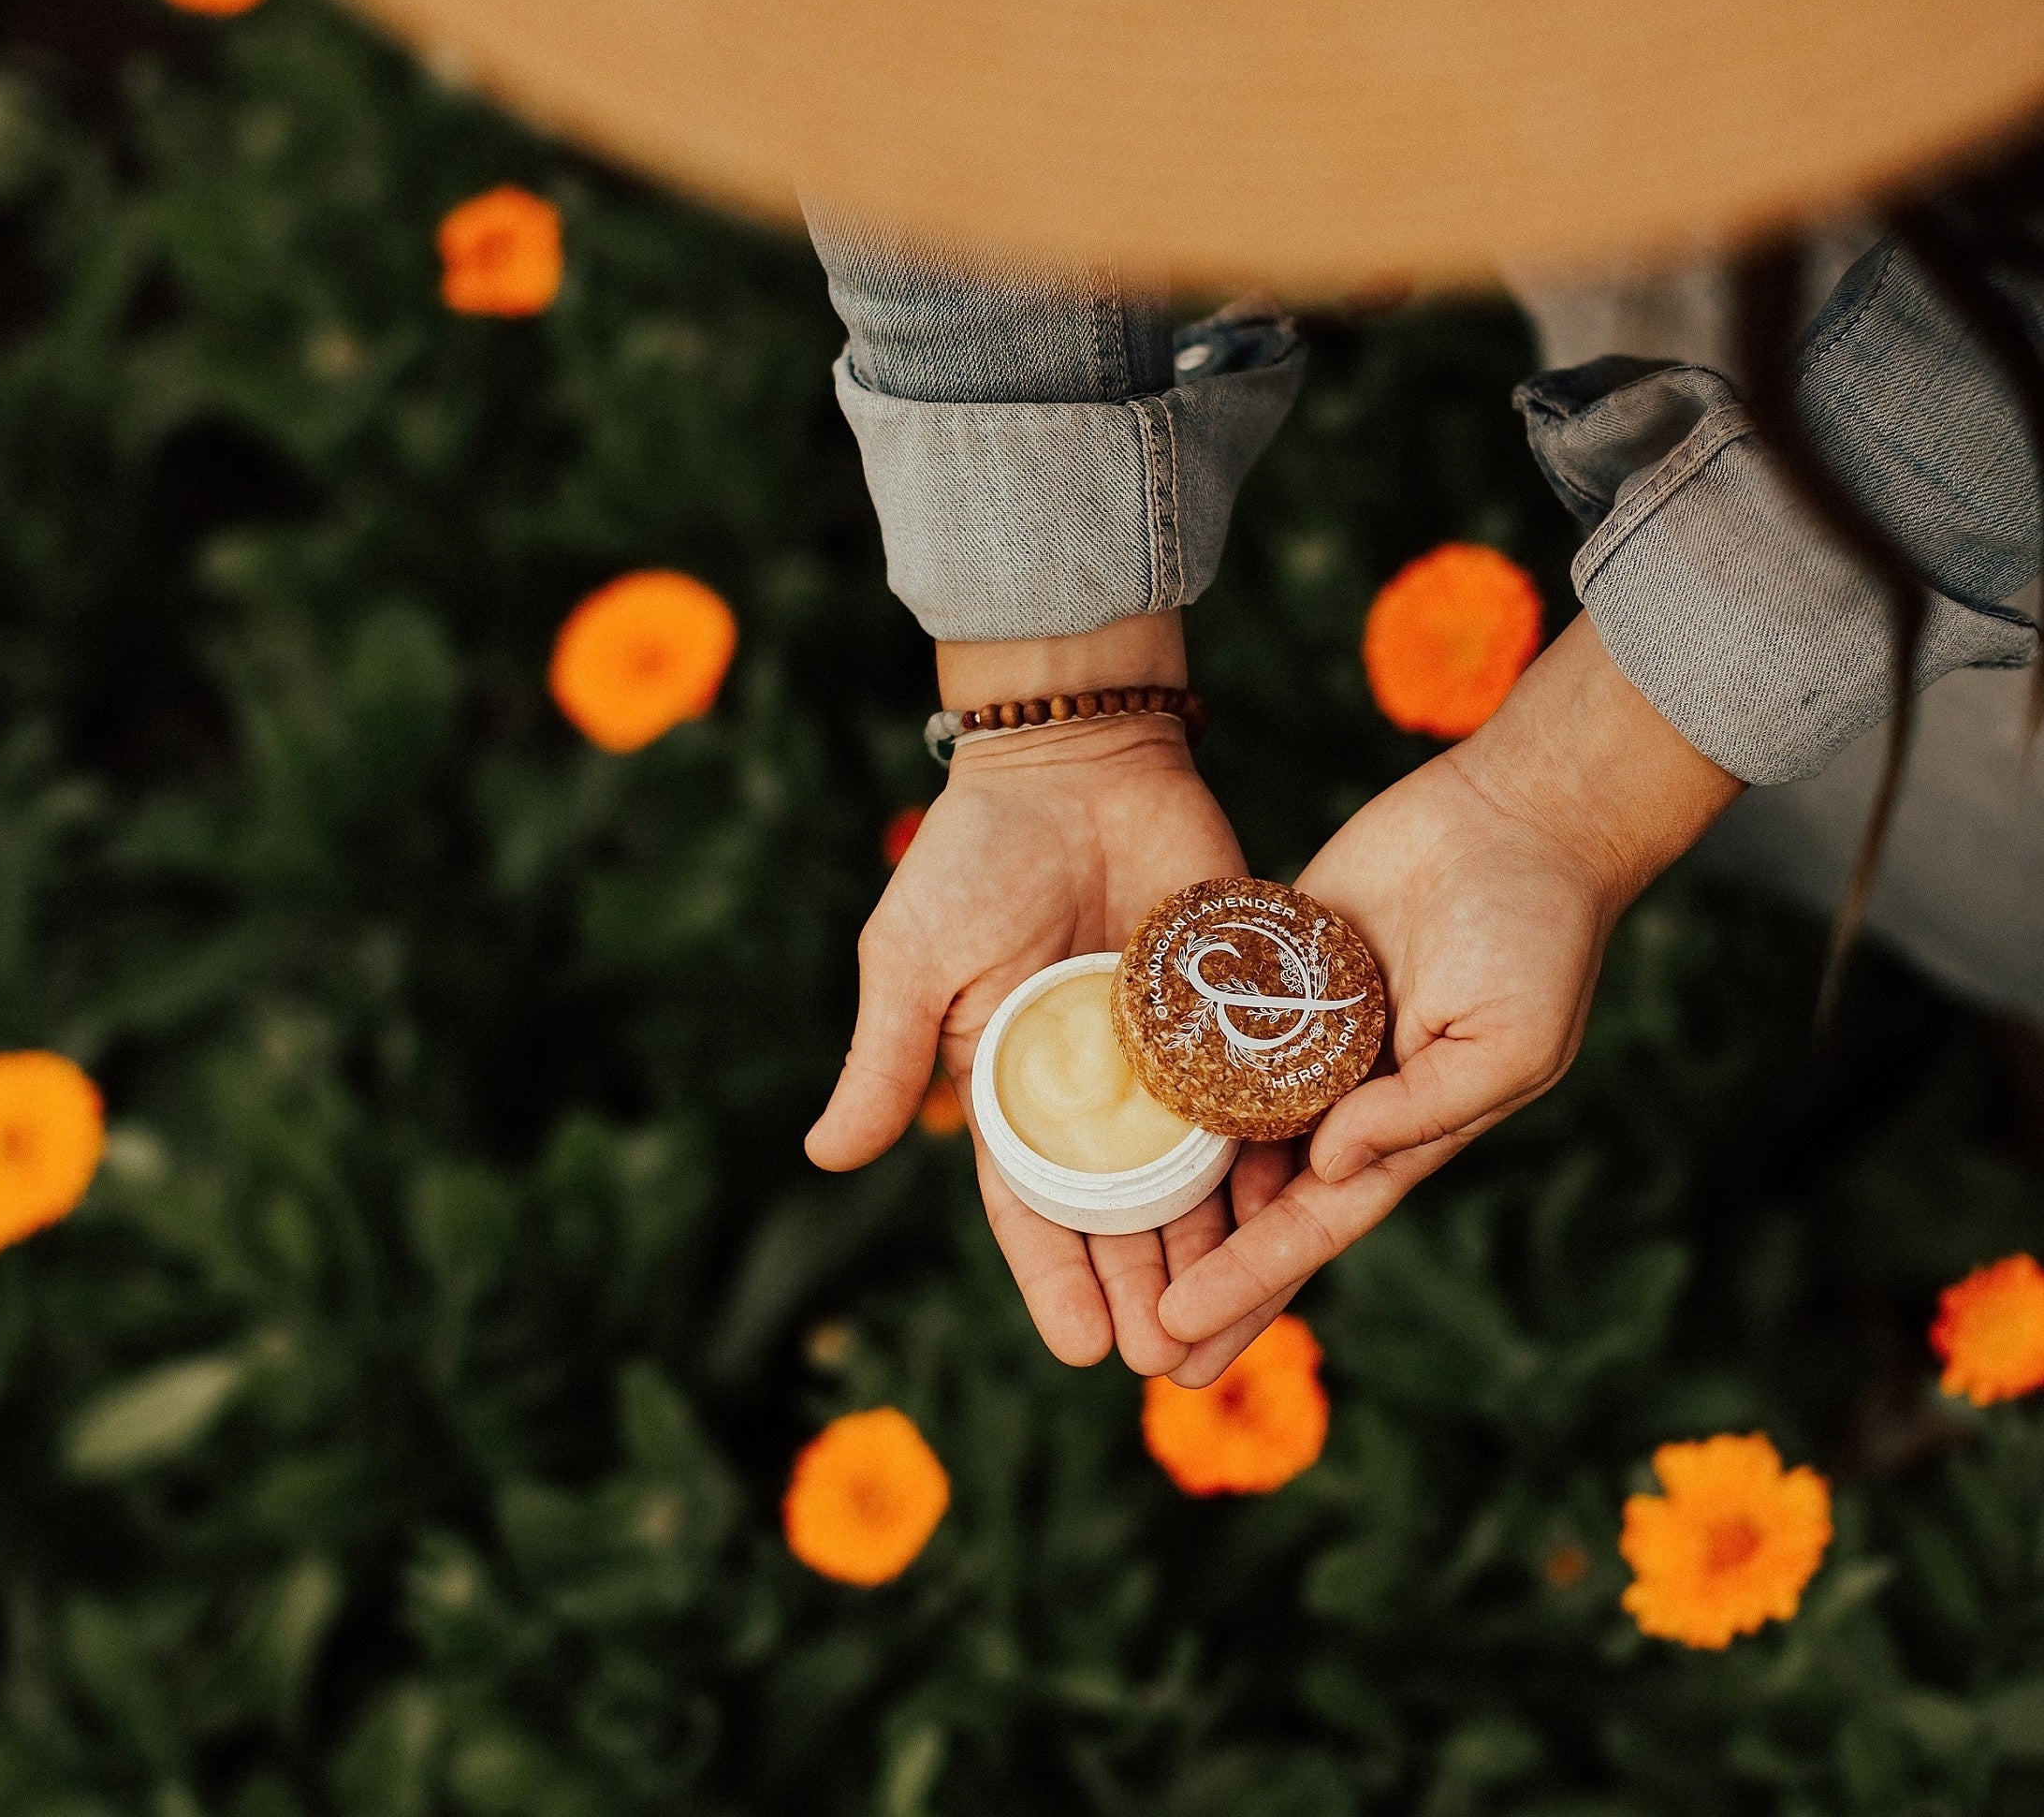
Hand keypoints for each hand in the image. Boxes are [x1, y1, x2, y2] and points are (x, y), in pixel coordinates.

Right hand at [807, 615, 1294, 1378]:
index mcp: (1016, 1084)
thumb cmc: (976, 857)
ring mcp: (1171, 1050)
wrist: (1073, 757)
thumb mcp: (912, 961)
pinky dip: (1274, 1151)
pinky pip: (1257, 1089)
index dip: (1056, 1278)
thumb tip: (825, 1157)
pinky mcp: (1233, 1004)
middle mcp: (1098, 1085)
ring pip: (1197, 1169)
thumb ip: (886, 1057)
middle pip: (1125, 1209)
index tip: (1084, 1350)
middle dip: (1143, 1286)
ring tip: (1235, 1320)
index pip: (1035, 1206)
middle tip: (1169, 1363)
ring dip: (1212, 1246)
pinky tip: (1295, 1212)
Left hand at [1157, 614, 1742, 1355]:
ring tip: (1097, 1242)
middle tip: (1132, 1339)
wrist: (1515, 818)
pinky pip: (1206, 1027)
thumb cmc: (1535, 938)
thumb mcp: (1506, 1043)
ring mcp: (1299, 1033)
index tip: (1183, 1344)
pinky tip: (1101, 1109)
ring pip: (1217, 1121)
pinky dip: (1163, 1070)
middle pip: (1250, 1197)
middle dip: (1199, 1269)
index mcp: (1401, 1129)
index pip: (1310, 1227)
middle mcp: (1339, 1094)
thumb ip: (1422, 1111)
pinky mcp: (1268, 969)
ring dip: (1167, 1183)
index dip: (1250, 1287)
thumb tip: (1328, 1170)